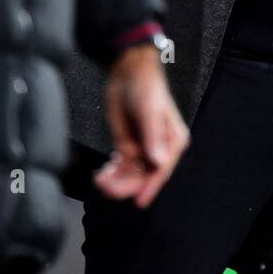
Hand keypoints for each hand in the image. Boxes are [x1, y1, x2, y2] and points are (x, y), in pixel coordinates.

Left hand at [94, 45, 189, 207]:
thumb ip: (152, 136)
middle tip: (107, 187)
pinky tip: (100, 175)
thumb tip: (159, 161)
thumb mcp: (149, 111)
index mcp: (172, 142)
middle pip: (144, 176)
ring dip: (115, 181)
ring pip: (130, 174)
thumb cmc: (146, 87)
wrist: (128, 72)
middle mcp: (159, 149)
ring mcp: (142, 149)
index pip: (162, 170)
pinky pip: (120, 167)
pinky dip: (110, 174)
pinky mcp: (128, 146)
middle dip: (126, 184)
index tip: (139, 202)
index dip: (150, 187)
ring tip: (100, 180)